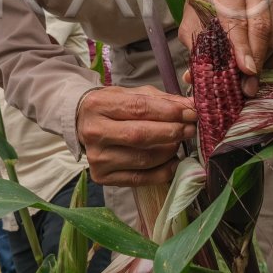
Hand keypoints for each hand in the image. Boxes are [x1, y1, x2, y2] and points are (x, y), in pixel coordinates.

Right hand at [76, 86, 195, 184]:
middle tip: (190, 129)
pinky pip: (140, 178)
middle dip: (172, 132)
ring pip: (143, 159)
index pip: (139, 108)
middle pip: (140, 135)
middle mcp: (94, 132)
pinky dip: (162, 171)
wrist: (82, 124)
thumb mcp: (130, 94)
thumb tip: (190, 107)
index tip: (191, 113)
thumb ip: (160, 100)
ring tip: (178, 143)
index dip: (169, 112)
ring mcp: (97, 158)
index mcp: (98, 105)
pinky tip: (172, 162)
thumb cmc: (110, 107)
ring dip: (169, 151)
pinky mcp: (102, 177)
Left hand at [178, 0, 272, 88]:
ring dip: (263, 62)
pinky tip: (262, 64)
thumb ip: (196, 47)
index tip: (246, 71)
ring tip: (250, 79)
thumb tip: (193, 77)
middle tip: (248, 86)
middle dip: (255, 61)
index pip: (236, 20)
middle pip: (260, 29)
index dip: (241, 47)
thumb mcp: (193, 24)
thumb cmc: (206, 8)